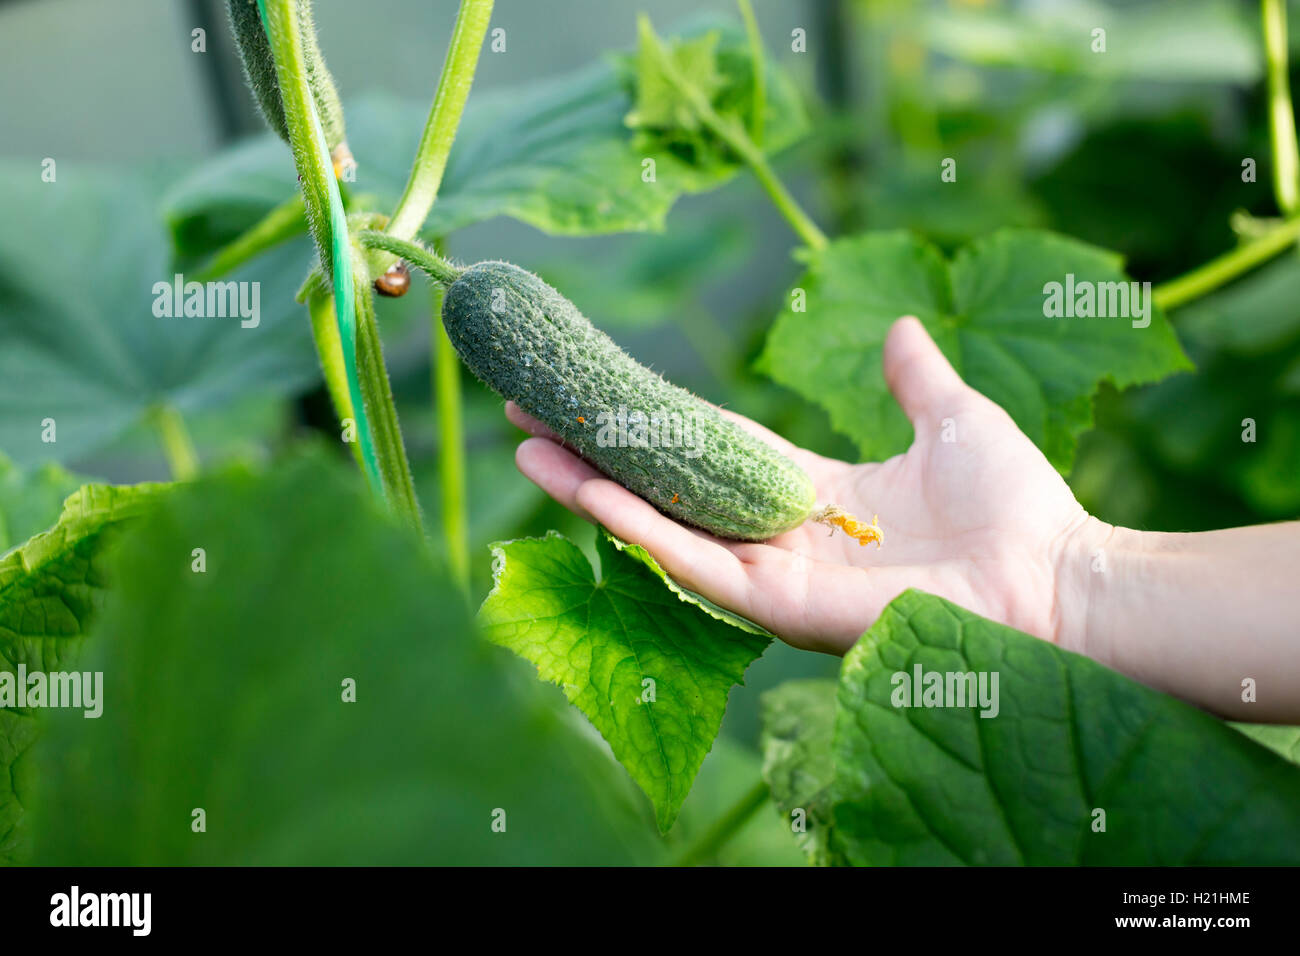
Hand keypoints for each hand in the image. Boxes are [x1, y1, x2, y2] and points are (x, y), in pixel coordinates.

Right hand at [507, 316, 1094, 654]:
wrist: (1056, 577)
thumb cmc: (1014, 506)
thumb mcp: (952, 419)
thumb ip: (913, 380)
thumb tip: (899, 327)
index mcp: (813, 494)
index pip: (711, 449)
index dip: (652, 418)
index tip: (591, 389)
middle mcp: (781, 536)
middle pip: (668, 486)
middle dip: (597, 450)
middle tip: (526, 411)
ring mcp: (776, 576)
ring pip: (666, 526)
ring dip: (594, 489)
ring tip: (527, 447)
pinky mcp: (783, 608)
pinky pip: (698, 567)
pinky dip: (641, 531)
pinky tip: (590, 492)